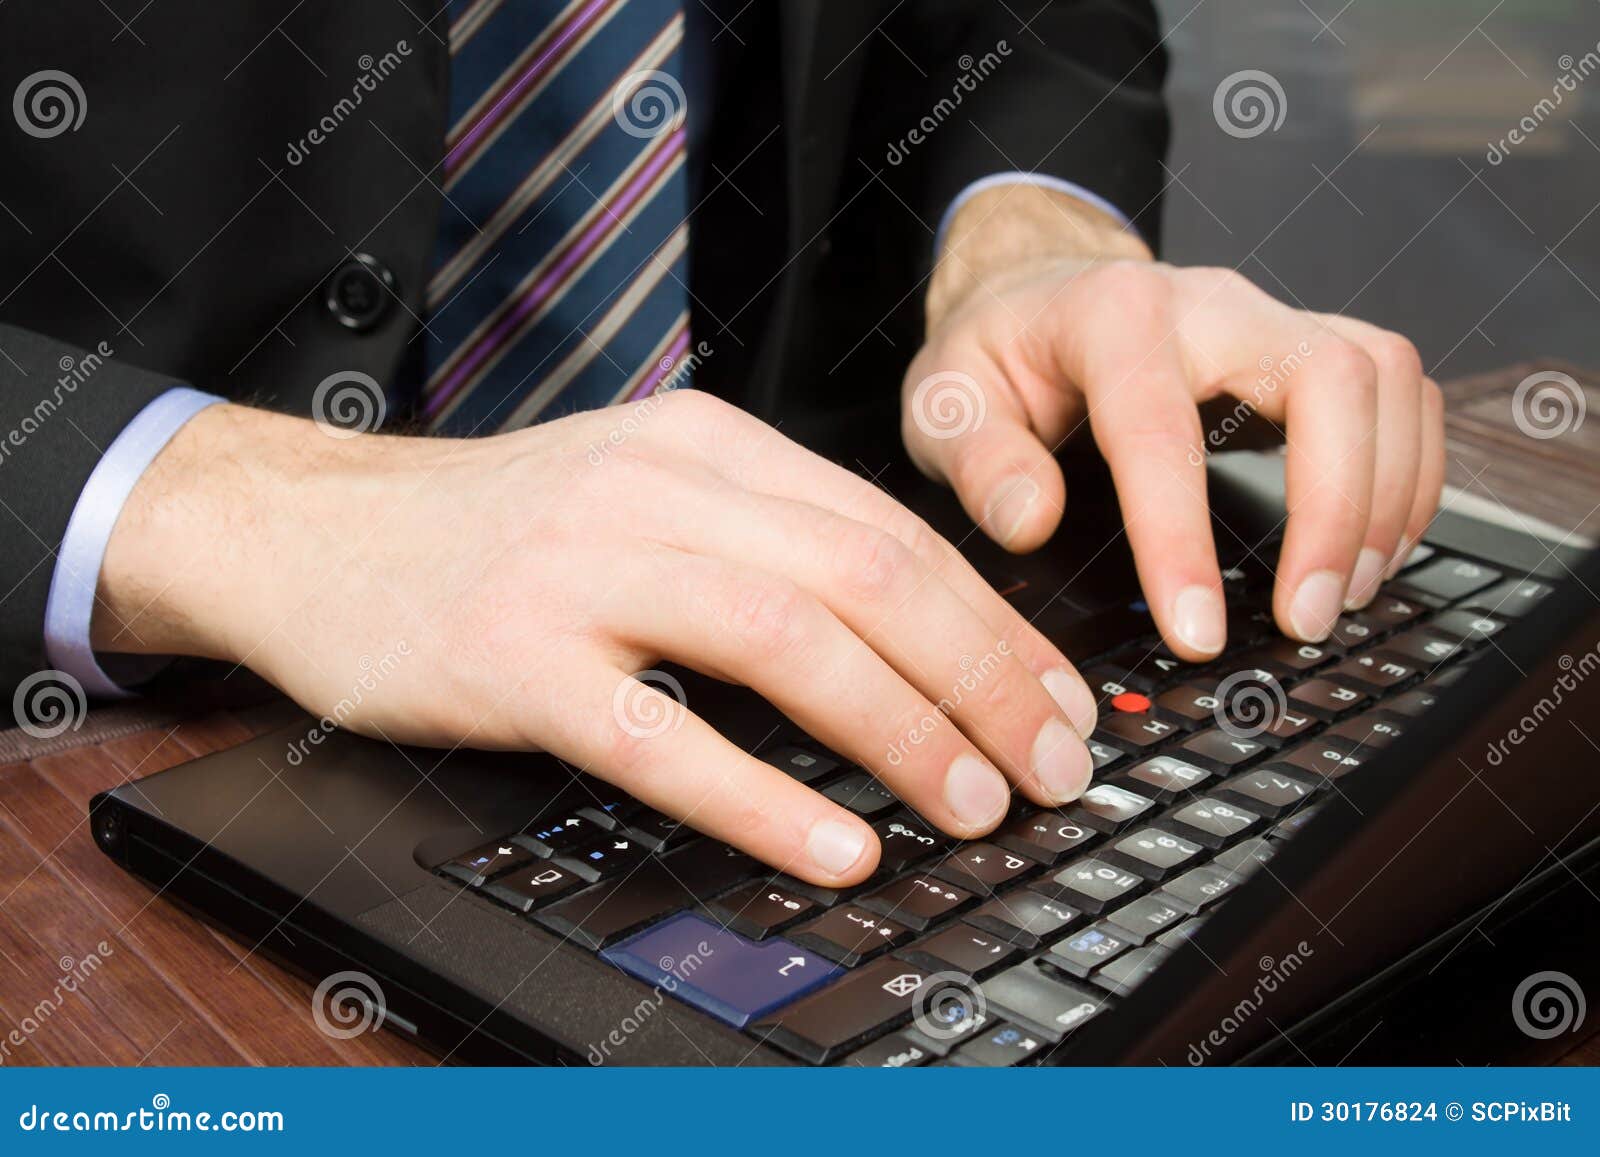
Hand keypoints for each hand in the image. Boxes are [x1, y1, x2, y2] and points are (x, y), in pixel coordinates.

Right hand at [93, 393, 1100, 884]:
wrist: (316, 530)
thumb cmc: (497, 529)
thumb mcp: (641, 491)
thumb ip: (761, 540)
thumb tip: (908, 639)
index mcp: (707, 445)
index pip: (890, 529)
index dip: (994, 622)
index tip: (1062, 698)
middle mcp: (658, 490)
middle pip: (866, 576)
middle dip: (985, 677)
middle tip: (1056, 764)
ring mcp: (583, 570)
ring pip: (785, 639)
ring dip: (903, 729)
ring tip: (975, 804)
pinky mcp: (514, 657)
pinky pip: (659, 734)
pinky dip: (761, 795)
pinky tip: (833, 844)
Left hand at [904, 185, 1444, 658]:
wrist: (1037, 292)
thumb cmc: (997, 354)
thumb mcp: (947, 402)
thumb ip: (976, 459)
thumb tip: (1027, 519)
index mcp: (1112, 316)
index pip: (1160, 426)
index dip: (1181, 536)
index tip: (1194, 628)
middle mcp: (1210, 302)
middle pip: (1327, 373)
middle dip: (1336, 506)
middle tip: (1309, 616)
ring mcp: (1270, 318)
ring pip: (1382, 376)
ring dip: (1385, 495)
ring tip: (1343, 594)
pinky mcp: (1307, 345)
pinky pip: (1397, 392)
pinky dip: (1406, 473)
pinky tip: (1369, 548)